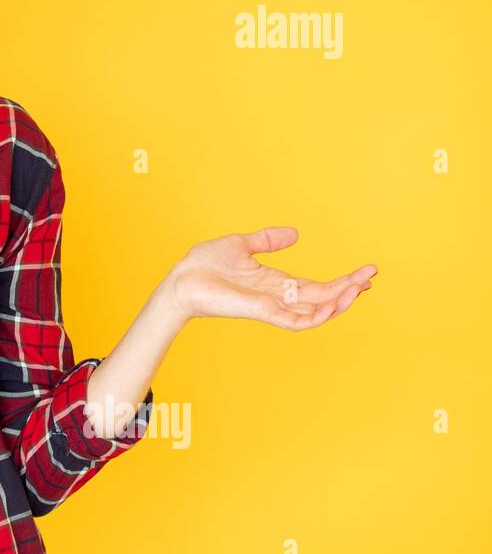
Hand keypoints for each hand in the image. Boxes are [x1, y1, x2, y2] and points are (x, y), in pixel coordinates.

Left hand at [164, 226, 375, 330]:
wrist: (181, 279)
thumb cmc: (204, 265)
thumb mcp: (242, 245)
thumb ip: (268, 240)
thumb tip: (295, 233)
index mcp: (277, 283)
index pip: (318, 286)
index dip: (343, 281)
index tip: (367, 272)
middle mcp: (279, 297)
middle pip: (323, 299)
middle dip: (349, 290)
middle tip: (372, 278)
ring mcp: (272, 307)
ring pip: (315, 312)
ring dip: (339, 302)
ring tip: (359, 289)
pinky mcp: (261, 312)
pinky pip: (296, 321)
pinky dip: (317, 314)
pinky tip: (334, 302)